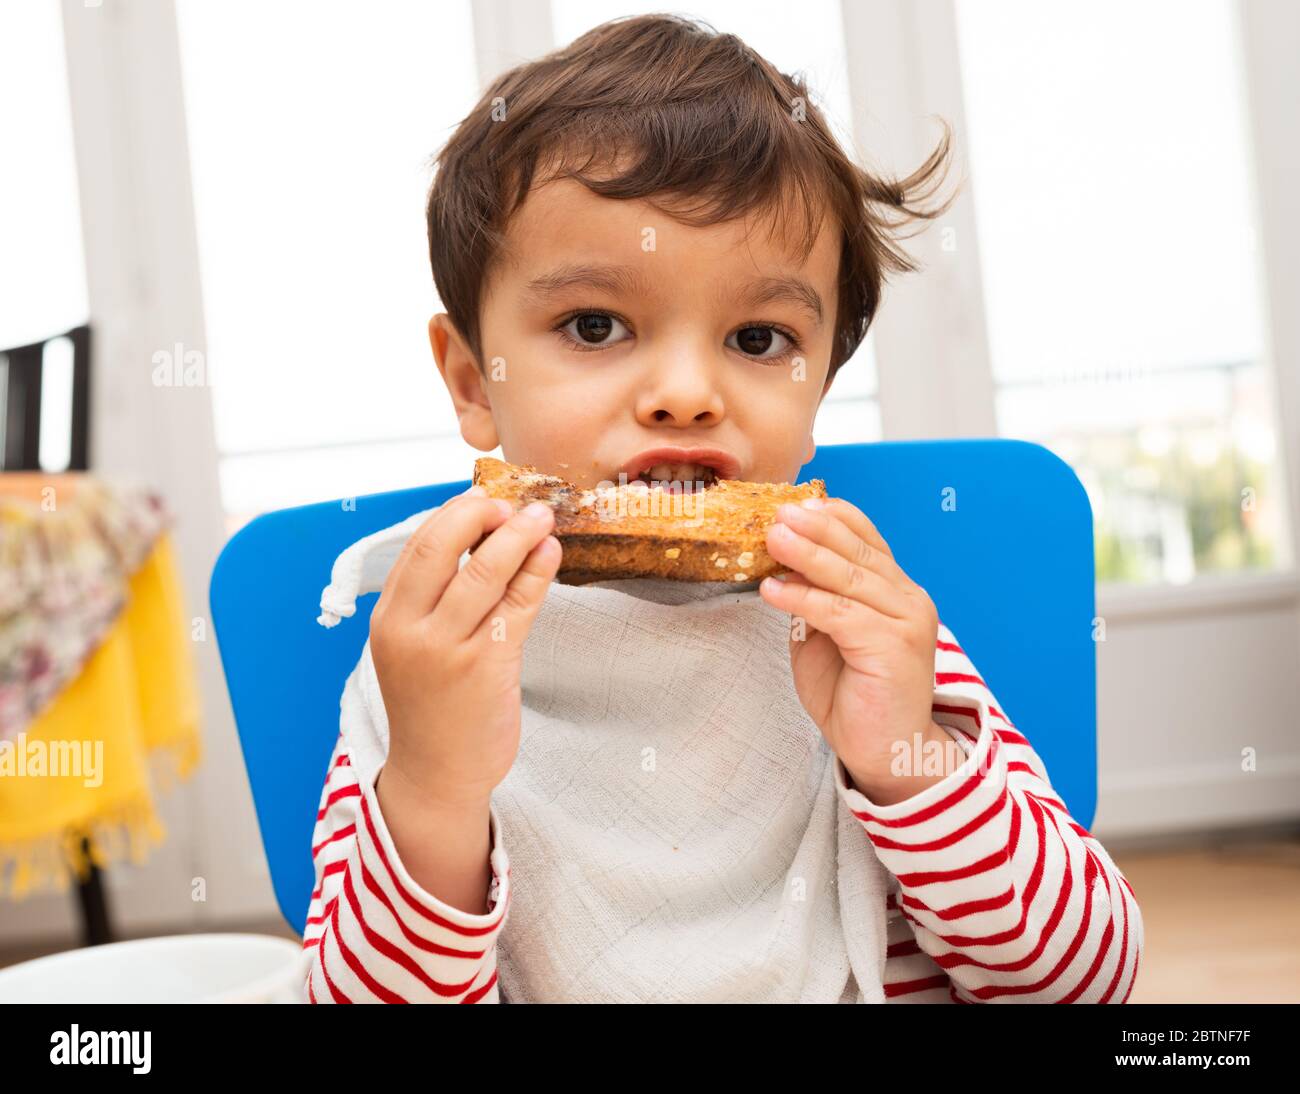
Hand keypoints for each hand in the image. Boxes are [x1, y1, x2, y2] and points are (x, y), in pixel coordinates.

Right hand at [369, 485, 560, 809]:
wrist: (437, 773)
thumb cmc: (432, 705)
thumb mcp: (413, 646)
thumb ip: (434, 598)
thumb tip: (478, 537)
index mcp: (388, 618)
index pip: (418, 546)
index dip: (455, 515)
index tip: (485, 499)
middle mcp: (410, 629)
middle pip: (443, 547)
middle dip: (482, 514)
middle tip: (514, 503)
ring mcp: (447, 649)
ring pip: (485, 572)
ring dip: (518, 536)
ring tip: (542, 518)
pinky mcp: (486, 667)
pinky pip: (517, 606)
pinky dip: (536, 573)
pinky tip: (550, 555)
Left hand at [758, 496, 950, 804]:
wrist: (887, 751)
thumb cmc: (856, 697)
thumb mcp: (828, 637)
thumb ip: (816, 602)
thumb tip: (782, 568)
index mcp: (897, 591)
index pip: (868, 539)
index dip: (832, 518)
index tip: (795, 503)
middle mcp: (909, 599)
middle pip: (857, 552)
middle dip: (814, 528)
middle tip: (776, 512)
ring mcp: (906, 621)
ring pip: (849, 577)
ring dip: (806, 555)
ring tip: (771, 537)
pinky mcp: (893, 647)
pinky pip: (840, 613)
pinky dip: (803, 597)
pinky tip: (772, 589)